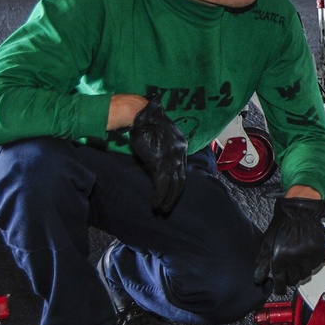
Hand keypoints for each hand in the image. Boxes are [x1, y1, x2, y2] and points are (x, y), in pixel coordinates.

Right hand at [129, 95, 187, 214]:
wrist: (141, 114)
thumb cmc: (146, 123)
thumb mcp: (160, 137)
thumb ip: (163, 150)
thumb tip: (160, 164)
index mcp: (182, 145)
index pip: (183, 169)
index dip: (178, 182)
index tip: (172, 192)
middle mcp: (181, 152)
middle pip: (181, 179)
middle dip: (175, 195)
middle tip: (168, 207)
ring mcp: (171, 158)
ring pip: (174, 184)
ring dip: (168, 199)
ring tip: (162, 210)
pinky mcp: (160, 162)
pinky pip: (162, 184)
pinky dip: (159, 196)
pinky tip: (156, 204)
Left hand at [254, 197, 324, 291]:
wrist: (300, 211)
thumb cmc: (283, 223)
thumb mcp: (267, 242)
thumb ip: (262, 262)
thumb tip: (258, 278)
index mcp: (280, 258)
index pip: (280, 282)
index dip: (280, 288)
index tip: (280, 289)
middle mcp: (295, 260)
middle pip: (294, 280)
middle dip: (290, 279)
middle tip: (288, 273)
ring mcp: (308, 256)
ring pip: (306, 274)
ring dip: (301, 272)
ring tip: (297, 264)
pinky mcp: (319, 252)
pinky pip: (316, 265)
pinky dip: (311, 264)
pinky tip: (306, 257)